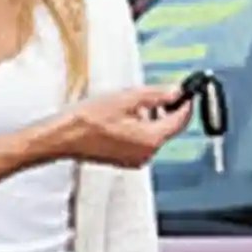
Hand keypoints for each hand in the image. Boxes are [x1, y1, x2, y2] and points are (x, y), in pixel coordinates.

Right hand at [57, 85, 191, 167]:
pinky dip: (139, 128)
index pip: (180, 121)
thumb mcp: (127, 99)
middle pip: (168, 128)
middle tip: (158, 92)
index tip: (187, 92)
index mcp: (151, 139)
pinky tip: (123, 116)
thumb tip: (176, 92)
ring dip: (151, 118)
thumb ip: (157, 96)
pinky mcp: (125, 160)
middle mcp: (147, 154)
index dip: (185, 104)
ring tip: (132, 103)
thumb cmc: (89, 120)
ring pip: (154, 134)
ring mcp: (136, 159)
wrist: (64, 137)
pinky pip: (141, 142)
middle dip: (166, 109)